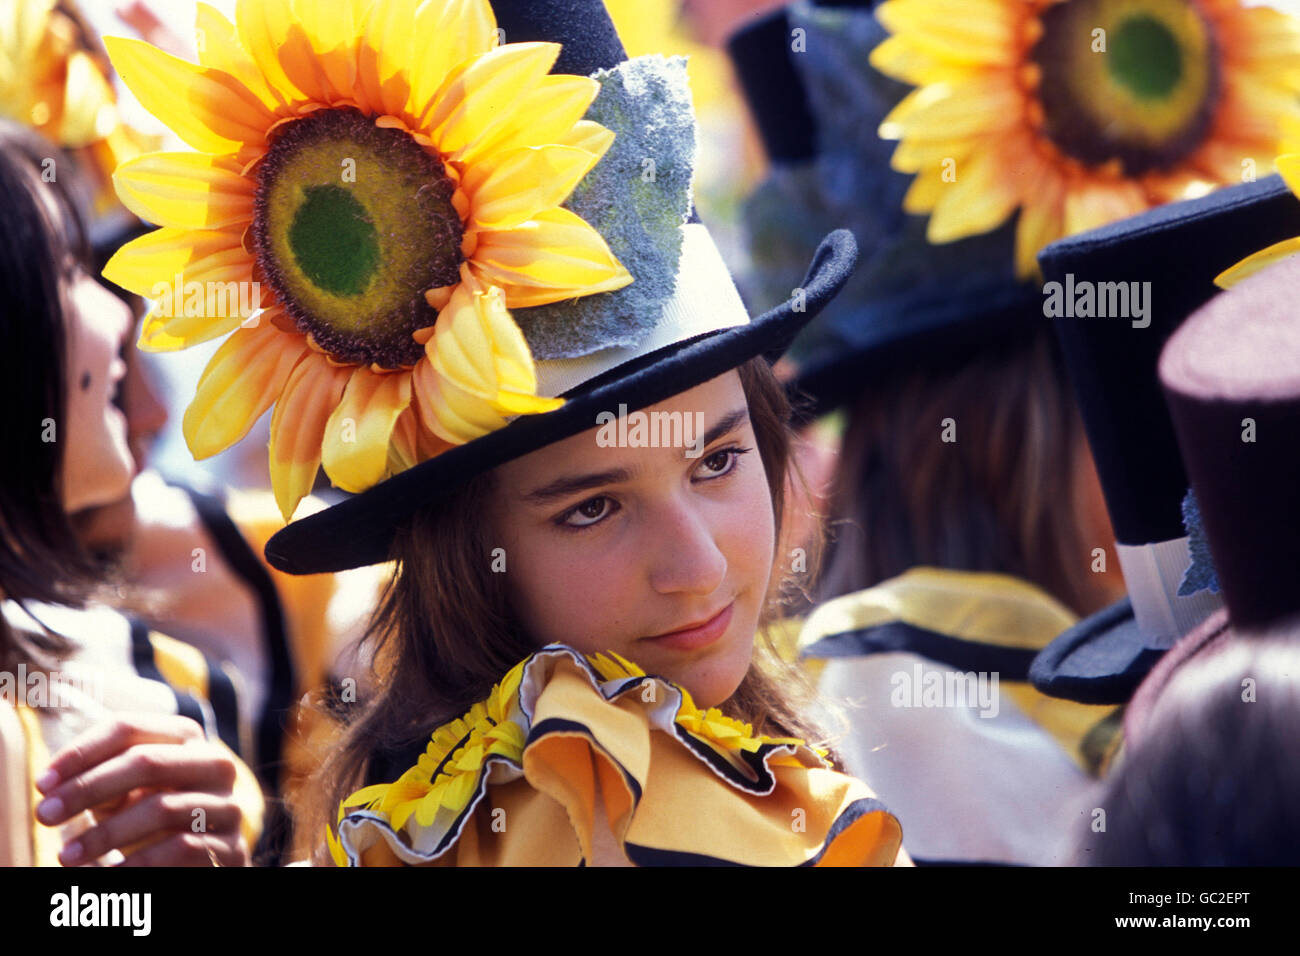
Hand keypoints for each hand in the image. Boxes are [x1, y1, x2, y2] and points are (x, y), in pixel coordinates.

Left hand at [34, 714, 249, 866]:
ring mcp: (228, 805)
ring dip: (105, 834)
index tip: (43, 784)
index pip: (129, 728)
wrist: (202, 859)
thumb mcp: (127, 789)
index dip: (82, 752)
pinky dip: (138, 863)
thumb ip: (100, 776)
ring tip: (66, 856)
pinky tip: (106, 874)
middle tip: (46, 815)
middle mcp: (215, 764)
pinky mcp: (231, 847)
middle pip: (148, 762)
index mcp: (187, 737)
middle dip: (89, 788)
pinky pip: (182, 849)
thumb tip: (54, 785)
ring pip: (162, 808)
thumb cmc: (150, 814)